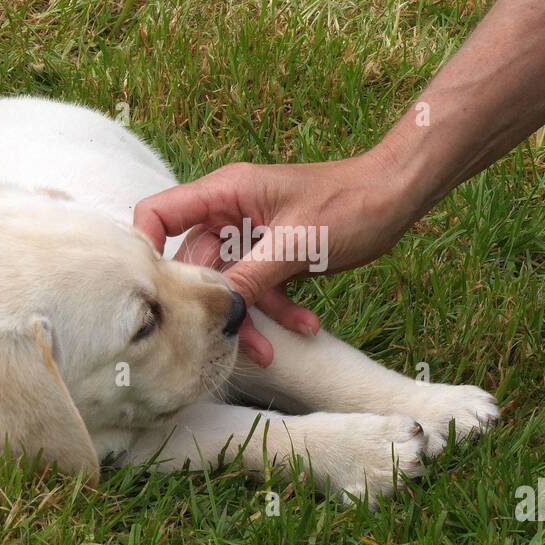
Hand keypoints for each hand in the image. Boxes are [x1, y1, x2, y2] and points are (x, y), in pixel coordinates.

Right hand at [134, 150, 419, 365]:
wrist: (398, 196)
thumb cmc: (350, 202)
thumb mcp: (296, 245)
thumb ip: (250, 277)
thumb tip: (215, 309)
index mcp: (226, 192)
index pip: (160, 214)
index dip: (146, 249)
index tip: (154, 294)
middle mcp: (231, 211)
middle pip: (195, 263)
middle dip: (212, 304)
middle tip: (222, 341)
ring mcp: (253, 234)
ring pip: (231, 283)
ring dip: (250, 316)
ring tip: (269, 352)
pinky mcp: (276, 253)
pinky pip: (262, 286)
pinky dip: (280, 309)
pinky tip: (307, 327)